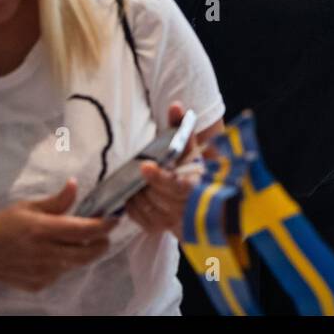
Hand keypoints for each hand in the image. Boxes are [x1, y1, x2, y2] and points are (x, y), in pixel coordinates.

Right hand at [0, 179, 115, 292]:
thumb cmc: (1, 227)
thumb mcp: (26, 207)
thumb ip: (56, 201)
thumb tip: (75, 184)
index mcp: (42, 230)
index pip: (83, 230)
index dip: (104, 225)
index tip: (115, 218)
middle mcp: (45, 254)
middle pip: (87, 253)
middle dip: (102, 243)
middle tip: (104, 233)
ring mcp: (43, 272)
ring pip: (76, 264)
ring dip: (83, 252)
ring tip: (77, 240)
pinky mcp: (40, 284)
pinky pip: (61, 273)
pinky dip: (64, 262)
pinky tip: (53, 253)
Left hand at [124, 103, 203, 236]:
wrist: (200, 204)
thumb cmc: (191, 170)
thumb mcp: (189, 150)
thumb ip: (182, 128)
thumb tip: (176, 104)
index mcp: (196, 184)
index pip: (177, 185)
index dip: (160, 177)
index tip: (145, 167)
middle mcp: (187, 206)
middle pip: (158, 195)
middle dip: (148, 183)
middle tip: (142, 170)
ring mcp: (173, 220)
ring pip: (147, 207)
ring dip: (139, 193)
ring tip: (139, 182)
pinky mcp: (160, 229)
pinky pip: (139, 218)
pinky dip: (134, 206)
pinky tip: (136, 195)